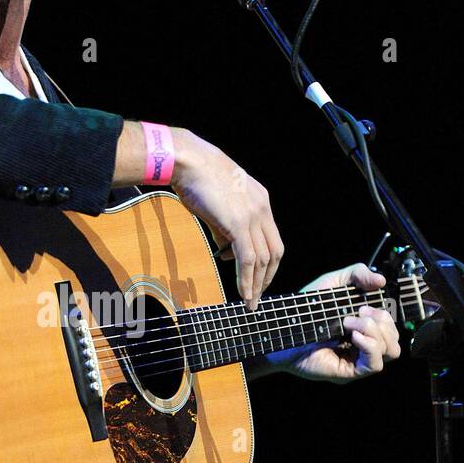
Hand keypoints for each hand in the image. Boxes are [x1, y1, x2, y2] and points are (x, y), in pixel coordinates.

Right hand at [172, 130, 283, 310]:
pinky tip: (243, 293)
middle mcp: (262, 209)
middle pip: (274, 252)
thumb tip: (225, 249)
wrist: (189, 161)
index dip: (266, 263)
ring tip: (249, 301)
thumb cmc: (197, 179)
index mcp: (260, 201)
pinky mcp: (238, 223)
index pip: (271, 239)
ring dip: (256, 284)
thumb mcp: (217, 204)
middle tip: (257, 296)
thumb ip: (224, 227)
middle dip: (266, 278)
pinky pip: (248, 259)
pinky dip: (246, 279)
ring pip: (262, 259)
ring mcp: (252, 216)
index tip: (257, 278)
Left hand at [287, 262, 401, 381]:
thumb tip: (382, 281)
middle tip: (357, 312)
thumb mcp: (333, 283)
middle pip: (395, 338)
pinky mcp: (350, 372)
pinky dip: (369, 346)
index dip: (387, 313)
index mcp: (364, 327)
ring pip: (391, 351)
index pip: (392, 326)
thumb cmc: (305, 309)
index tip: (368, 303)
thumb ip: (357, 274)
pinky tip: (353, 336)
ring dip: (374, 331)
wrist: (284, 328)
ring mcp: (358, 360)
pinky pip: (375, 364)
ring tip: (349, 322)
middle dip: (381, 320)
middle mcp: (364, 345)